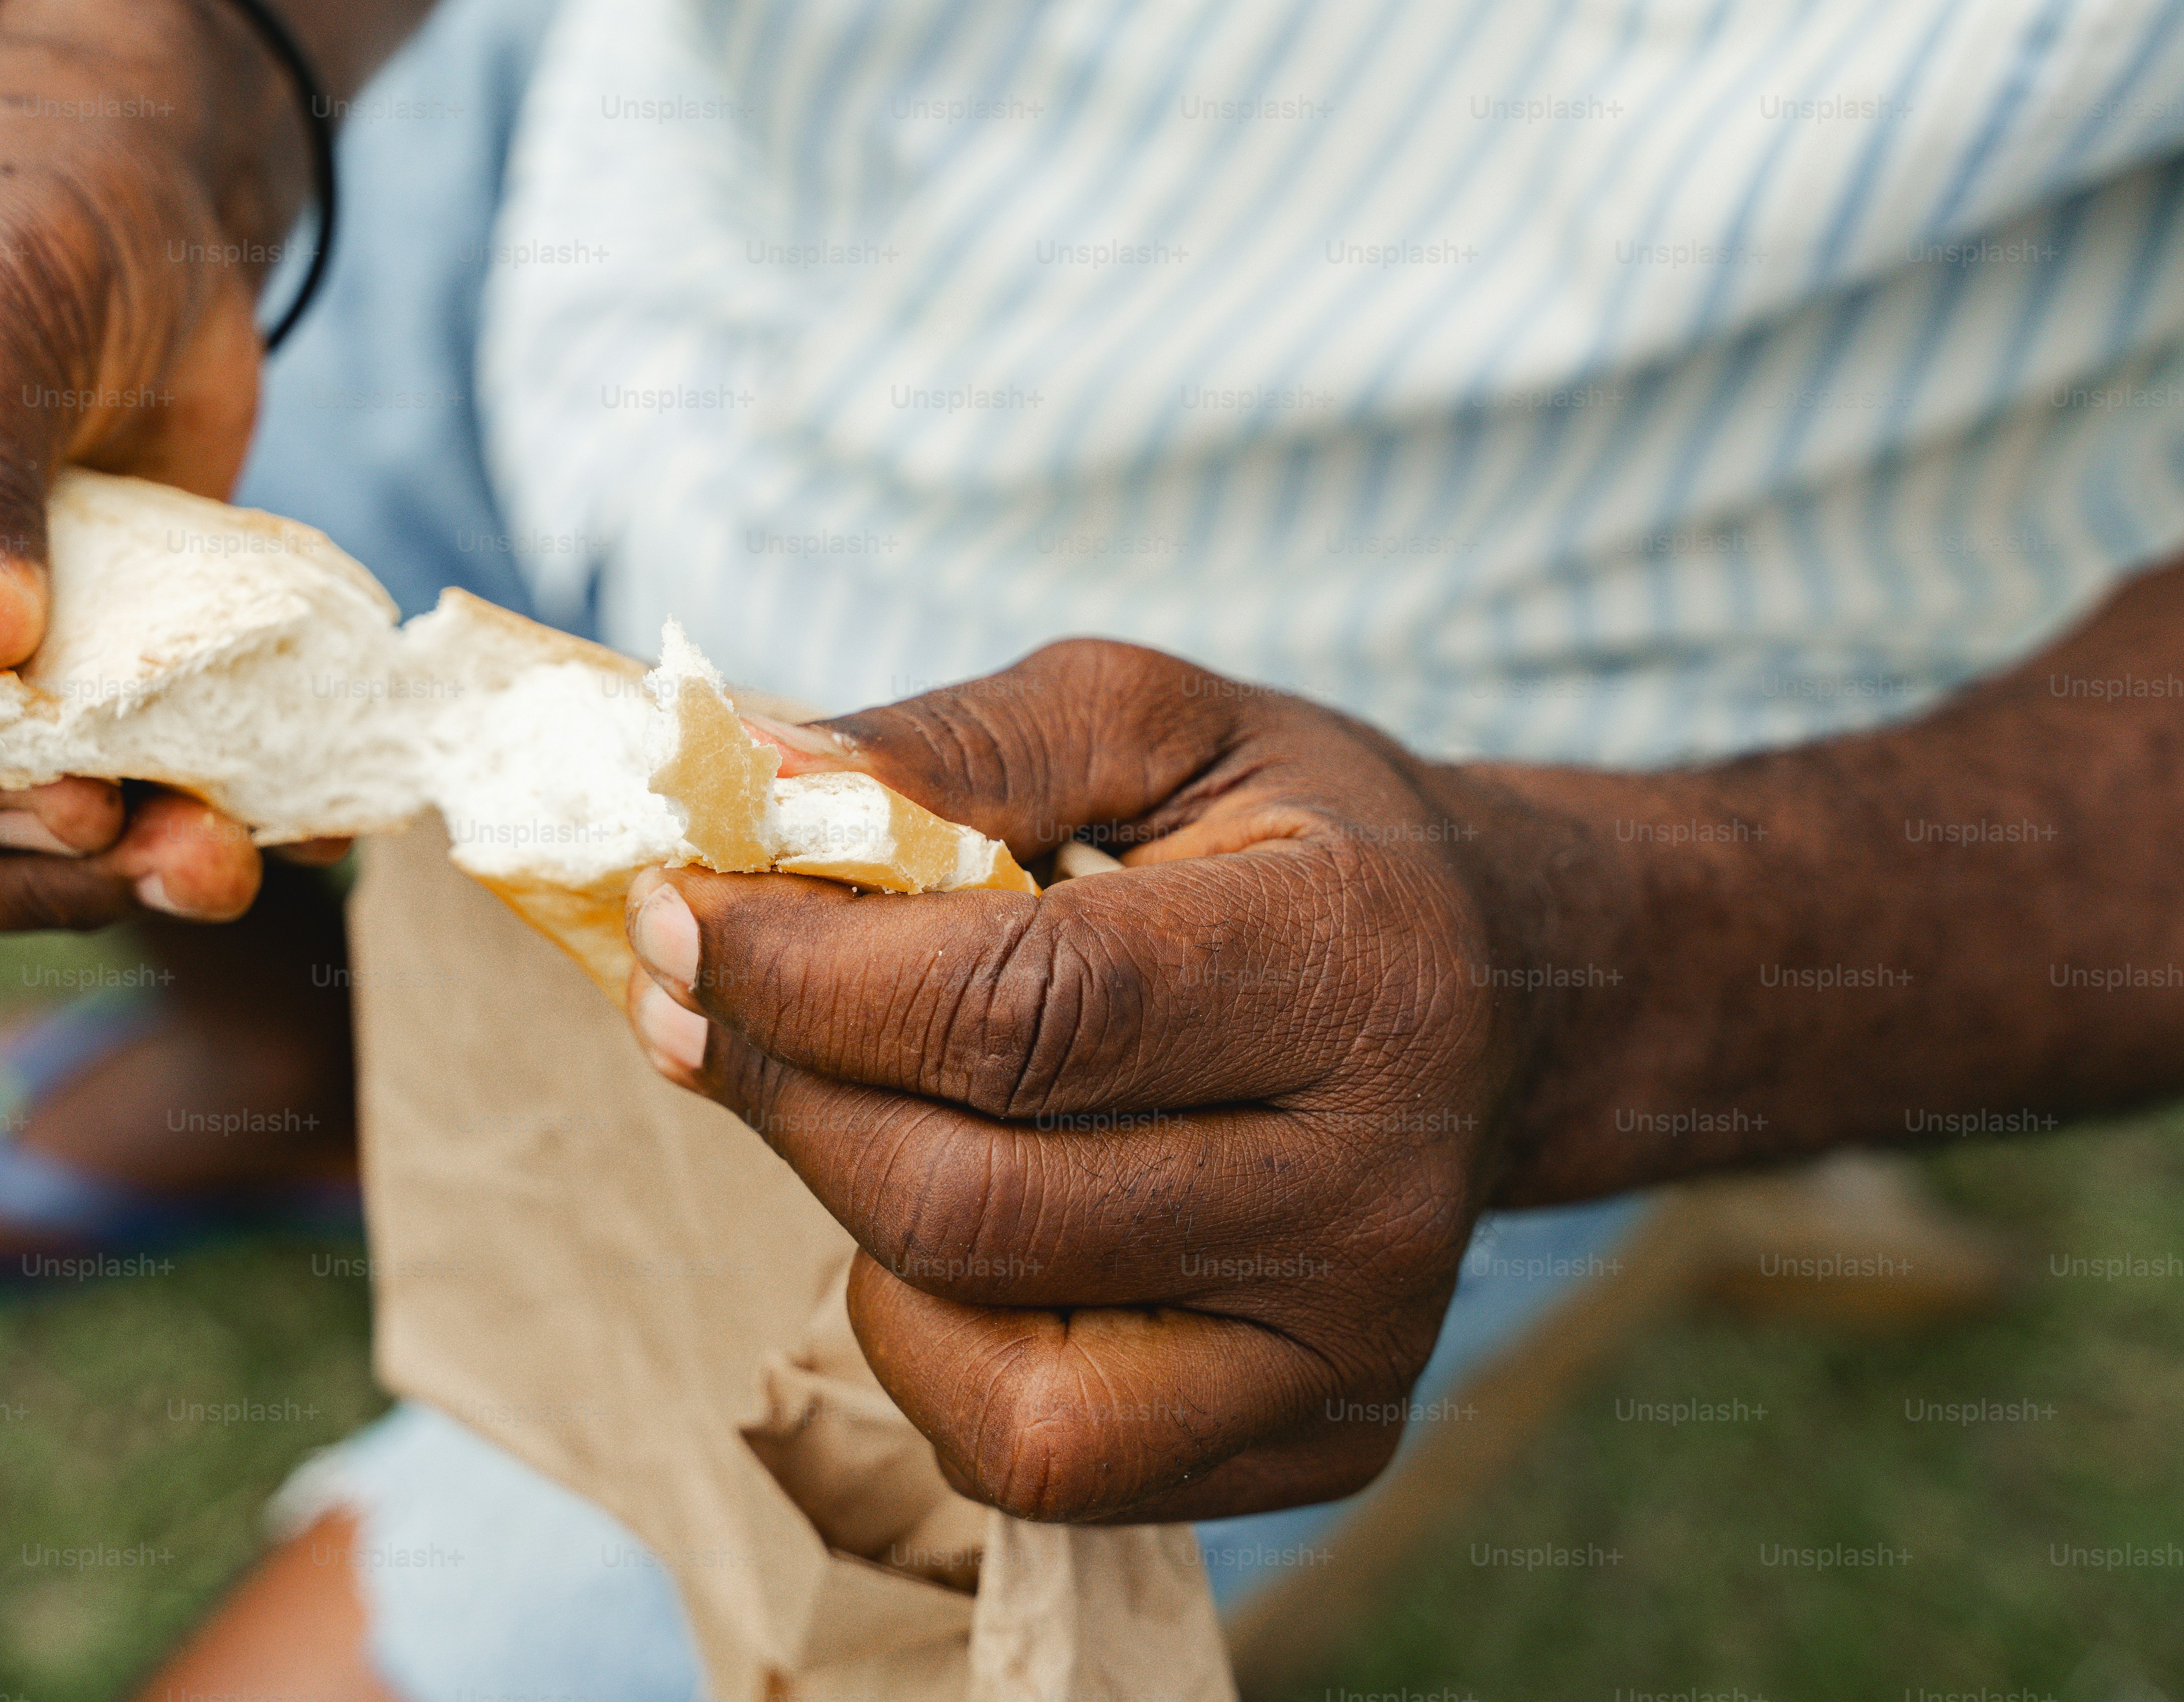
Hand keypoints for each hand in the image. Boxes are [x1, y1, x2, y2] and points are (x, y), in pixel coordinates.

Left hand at [623, 640, 1603, 1522]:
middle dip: (783, 1089)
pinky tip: (945, 1217)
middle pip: (972, 1200)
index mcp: (1356, 970)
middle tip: (695, 995)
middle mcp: (1376, 1194)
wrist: (1507, 992)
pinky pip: (1034, 1462)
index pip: (1024, 1013)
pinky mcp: (1318, 1445)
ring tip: (847, 1098)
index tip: (676, 907)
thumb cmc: (1299, 839)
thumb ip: (958, 744)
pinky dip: (927, 1342)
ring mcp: (1351, 1350)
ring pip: (984, 1368)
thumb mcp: (1156, 721)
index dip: (806, 973)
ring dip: (846, 1218)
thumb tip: (749, 793)